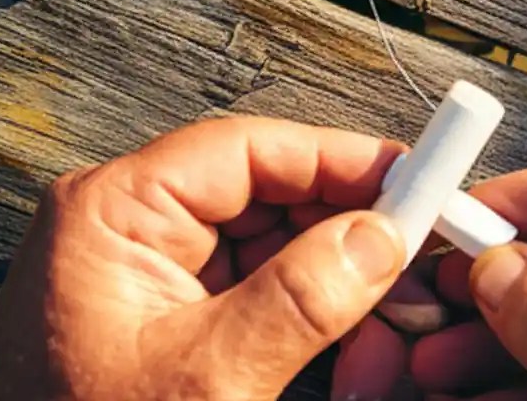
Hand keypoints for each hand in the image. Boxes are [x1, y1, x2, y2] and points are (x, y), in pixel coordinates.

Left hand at [0, 117, 408, 400]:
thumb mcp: (209, 378)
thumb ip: (302, 298)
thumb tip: (380, 234)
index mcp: (112, 211)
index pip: (245, 149)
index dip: (336, 158)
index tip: (411, 177)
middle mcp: (126, 227)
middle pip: (263, 194)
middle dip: (342, 227)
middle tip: (414, 257)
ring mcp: (144, 275)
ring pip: (266, 246)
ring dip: (332, 277)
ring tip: (389, 318)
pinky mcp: (162, 321)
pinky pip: (249, 293)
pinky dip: (304, 315)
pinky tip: (348, 342)